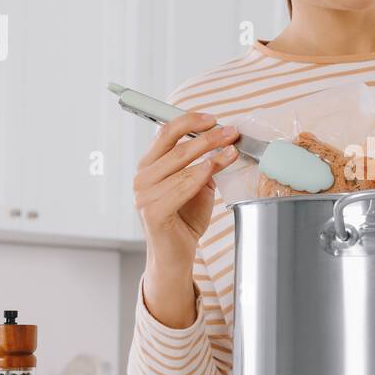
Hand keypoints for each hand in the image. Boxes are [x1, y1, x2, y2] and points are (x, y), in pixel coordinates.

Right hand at [134, 110, 241, 295]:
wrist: (174, 255)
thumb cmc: (184, 220)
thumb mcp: (196, 186)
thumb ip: (203, 165)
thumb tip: (223, 141)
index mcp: (148, 166)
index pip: (166, 133)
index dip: (190, 121)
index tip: (214, 118)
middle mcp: (141, 177)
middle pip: (176, 146)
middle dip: (208, 136)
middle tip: (231, 132)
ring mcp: (143, 195)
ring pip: (182, 164)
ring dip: (211, 153)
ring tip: (232, 149)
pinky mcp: (152, 212)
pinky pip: (182, 186)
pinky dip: (200, 174)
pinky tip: (215, 167)